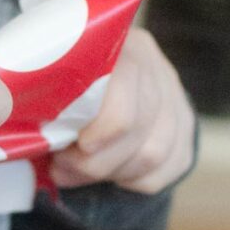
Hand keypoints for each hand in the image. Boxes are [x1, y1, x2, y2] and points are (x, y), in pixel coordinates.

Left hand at [48, 29, 194, 195]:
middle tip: (64, 166)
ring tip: (80, 171)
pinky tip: (111, 173)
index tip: (63, 150)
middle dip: (94, 162)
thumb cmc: (65, 79)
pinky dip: (133, 180)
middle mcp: (155, 68)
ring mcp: (175, 97)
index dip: (96, 135)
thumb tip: (44, 152)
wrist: (104, 77)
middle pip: (135, 131)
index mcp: (121, 48)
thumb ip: (50, 100)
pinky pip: (167, 169)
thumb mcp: (55, 77)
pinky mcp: (186, 127)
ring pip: (153, 154)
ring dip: (112, 172)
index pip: (122, 105)